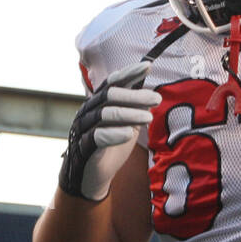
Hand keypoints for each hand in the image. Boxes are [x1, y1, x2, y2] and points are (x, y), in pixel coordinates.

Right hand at [58, 61, 160, 201]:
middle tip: (157, 98)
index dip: (129, 73)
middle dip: (134, 95)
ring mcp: (84, 128)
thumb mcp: (127, 124)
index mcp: (99, 102)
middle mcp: (88, 110)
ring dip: (129, 113)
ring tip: (149, 117)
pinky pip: (97, 137)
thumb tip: (153, 95)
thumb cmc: (111, 145)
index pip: (113, 82)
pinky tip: (129, 133)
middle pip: (109, 95)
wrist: (92, 175)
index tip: (148, 66)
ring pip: (104, 114)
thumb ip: (135, 110)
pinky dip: (113, 134)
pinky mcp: (83, 147)